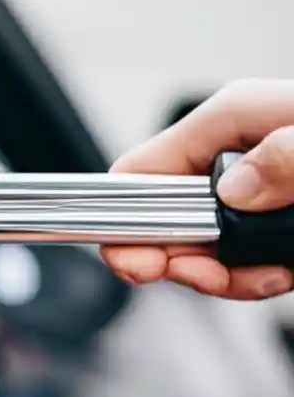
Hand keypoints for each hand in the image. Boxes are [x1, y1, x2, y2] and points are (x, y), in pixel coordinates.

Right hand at [102, 79, 293, 297]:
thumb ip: (282, 156)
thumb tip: (235, 191)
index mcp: (230, 119)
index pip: (140, 169)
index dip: (120, 217)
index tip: (132, 260)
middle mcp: (237, 155)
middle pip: (166, 218)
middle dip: (181, 258)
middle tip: (205, 277)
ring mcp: (257, 191)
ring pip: (205, 246)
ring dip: (225, 275)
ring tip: (260, 276)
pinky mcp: (275, 217)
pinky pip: (244, 257)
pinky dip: (254, 276)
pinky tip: (276, 272)